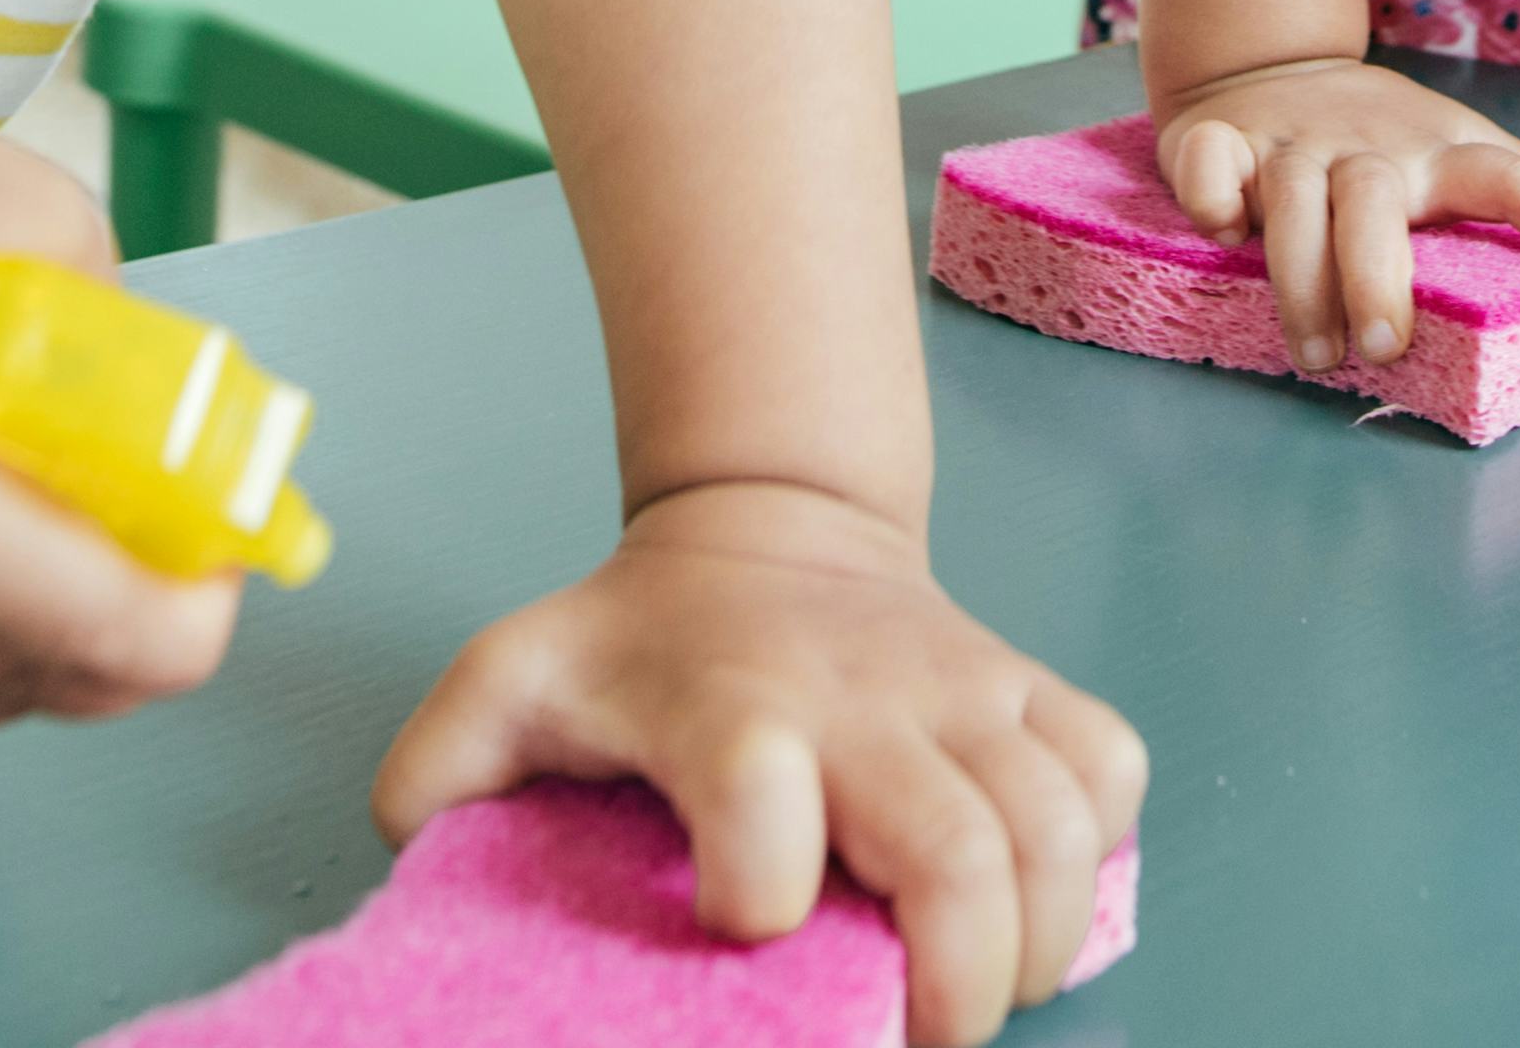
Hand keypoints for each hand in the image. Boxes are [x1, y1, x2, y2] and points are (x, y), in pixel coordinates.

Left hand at [374, 477, 1146, 1047]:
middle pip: (963, 848)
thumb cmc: (638, 637)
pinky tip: (1036, 892)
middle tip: (918, 1040)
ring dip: (1041, 937)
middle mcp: (863, 698)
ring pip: (1061, 821)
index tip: (738, 933)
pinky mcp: (1027, 684)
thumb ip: (441, 771)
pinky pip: (1111, 767)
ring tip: (985, 988)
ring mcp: (962, 688)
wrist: (768, 523)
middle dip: (961, 984)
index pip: (761, 802)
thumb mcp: (512, 680)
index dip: (756, 894)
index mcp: (730, 707)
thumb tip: (408, 850)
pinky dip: (1099, 848)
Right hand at [1152, 55, 1519, 376]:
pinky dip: (1212, 197)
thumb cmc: (1378, 141)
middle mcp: (1366, 144)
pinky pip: (1209, 165)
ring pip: (1293, 198)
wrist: (1266, 63)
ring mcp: (1289, 140)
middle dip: (1378, 277)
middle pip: (1375, 200)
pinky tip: (1224, 235)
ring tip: (1316, 355)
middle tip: (1385, 350)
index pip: (1514, 178)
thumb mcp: (1452, 150)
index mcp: (1439, 151)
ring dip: (1302, 279)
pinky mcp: (1217, 139)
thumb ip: (1511, 191)